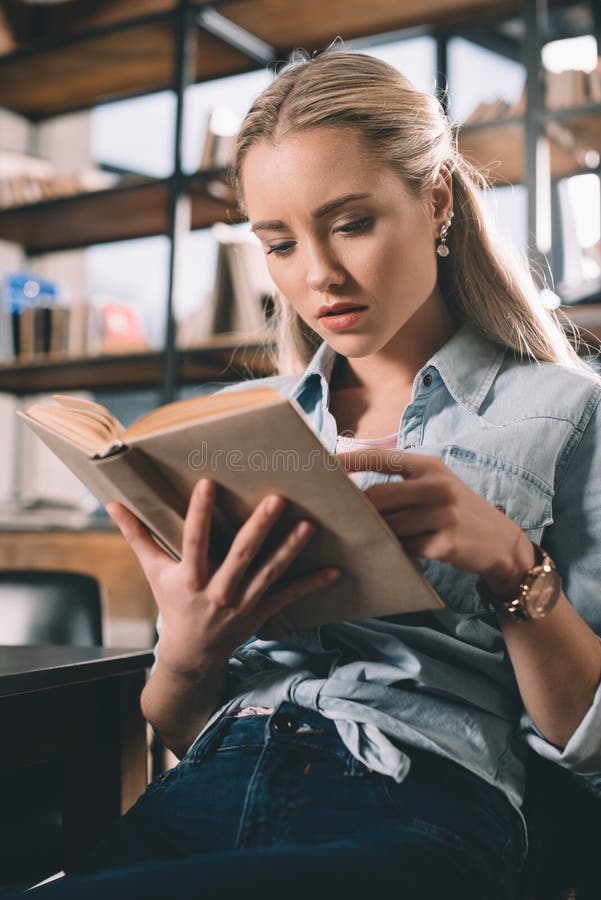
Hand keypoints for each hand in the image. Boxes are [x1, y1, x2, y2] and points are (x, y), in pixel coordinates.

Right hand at [106, 479, 340, 673]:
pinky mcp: (262, 613)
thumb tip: (113, 505)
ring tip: (309, 526)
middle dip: (258, 529)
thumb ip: (138, 537)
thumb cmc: (173, 605)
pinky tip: (335, 570)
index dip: (198, 513)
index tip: (207, 483)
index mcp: (189, 578)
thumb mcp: (154, 572)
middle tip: (277, 499)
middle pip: (240, 556)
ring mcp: (243, 604)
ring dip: (290, 550)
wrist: (192, 656)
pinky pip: (289, 597)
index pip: (193, 542)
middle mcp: (217, 592)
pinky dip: (312, 584)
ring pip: (269, 574)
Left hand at [337, 448, 534, 593]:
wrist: (501, 542)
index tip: (323, 465)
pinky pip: (405, 548)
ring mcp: (443, 515)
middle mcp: (437, 486)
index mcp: (430, 466)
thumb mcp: (436, 485)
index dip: (350, 461)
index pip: (381, 458)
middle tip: (340, 519)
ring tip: (368, 539)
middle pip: (377, 498)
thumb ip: (401, 483)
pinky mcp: (445, 544)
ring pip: (389, 526)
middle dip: (358, 511)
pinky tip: (394, 554)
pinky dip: (395, 552)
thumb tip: (353, 491)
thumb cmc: (456, 511)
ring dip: (376, 535)